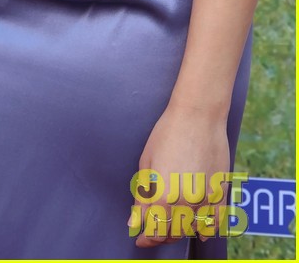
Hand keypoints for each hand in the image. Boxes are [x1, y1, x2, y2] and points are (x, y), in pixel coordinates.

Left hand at [129, 106, 230, 248]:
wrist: (198, 116)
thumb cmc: (167, 134)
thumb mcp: (146, 163)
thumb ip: (141, 197)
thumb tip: (134, 222)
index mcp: (162, 196)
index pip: (155, 230)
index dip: (147, 238)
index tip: (140, 238)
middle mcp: (185, 203)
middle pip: (173, 232)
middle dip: (161, 234)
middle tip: (153, 229)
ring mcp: (206, 199)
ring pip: (193, 228)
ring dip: (181, 230)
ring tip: (172, 223)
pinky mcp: (221, 193)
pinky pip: (216, 222)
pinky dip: (208, 229)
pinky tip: (200, 230)